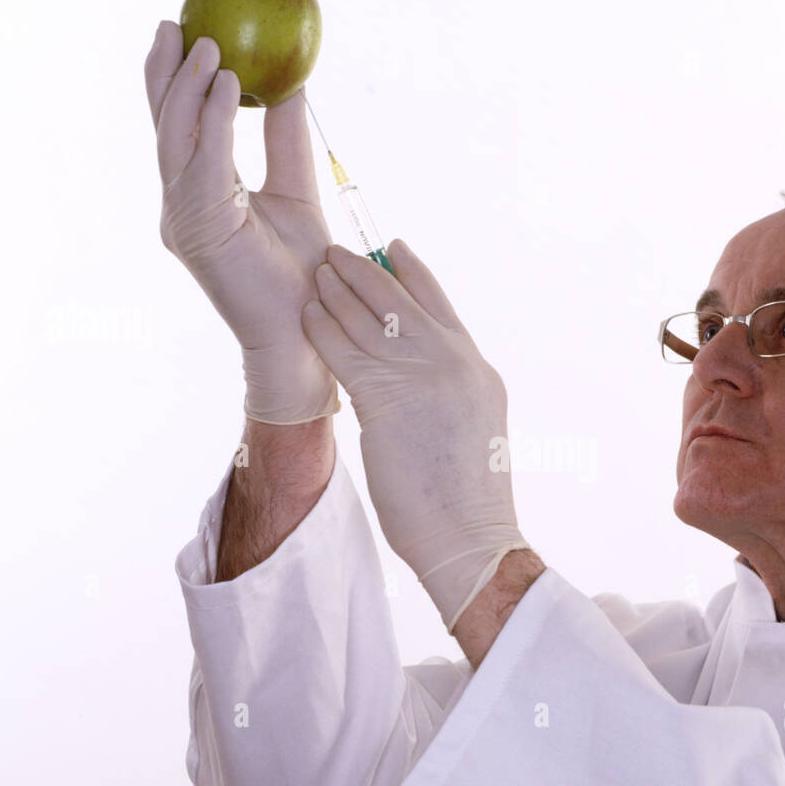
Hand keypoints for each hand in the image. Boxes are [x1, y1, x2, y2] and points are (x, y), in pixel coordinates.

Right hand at [144, 21, 339, 424]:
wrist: (308, 331)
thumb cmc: (303, 274)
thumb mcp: (296, 191)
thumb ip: (285, 142)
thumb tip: (288, 85)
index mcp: (200, 198)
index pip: (181, 132)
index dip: (177, 84)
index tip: (184, 36)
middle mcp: (183, 207)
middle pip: (166, 129)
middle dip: (166, 75)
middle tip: (173, 25)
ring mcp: (186, 221)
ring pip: (177, 141)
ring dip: (190, 89)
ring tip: (207, 48)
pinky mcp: (201, 231)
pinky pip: (205, 163)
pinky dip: (214, 122)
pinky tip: (226, 87)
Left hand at [301, 241, 531, 631]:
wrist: (470, 537)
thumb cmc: (466, 498)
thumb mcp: (470, 426)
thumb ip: (447, 390)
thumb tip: (417, 377)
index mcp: (476, 369)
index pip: (440, 303)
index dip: (412, 271)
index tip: (391, 248)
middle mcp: (454, 363)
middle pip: (401, 299)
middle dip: (365, 271)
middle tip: (337, 252)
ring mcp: (424, 379)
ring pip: (370, 318)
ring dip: (338, 291)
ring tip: (316, 272)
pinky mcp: (389, 402)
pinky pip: (347, 352)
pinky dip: (325, 328)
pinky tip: (308, 314)